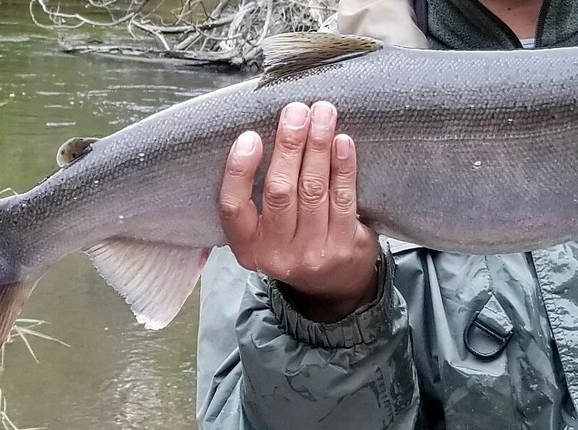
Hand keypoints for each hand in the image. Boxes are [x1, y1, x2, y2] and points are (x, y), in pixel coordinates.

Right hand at [218, 101, 380, 322]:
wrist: (334, 284)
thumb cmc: (294, 240)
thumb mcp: (265, 231)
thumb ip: (258, 195)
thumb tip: (266, 133)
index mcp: (247, 247)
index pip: (233, 207)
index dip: (239, 170)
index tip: (250, 135)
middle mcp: (276, 254)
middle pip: (279, 192)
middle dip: (288, 145)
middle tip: (296, 110)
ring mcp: (312, 253)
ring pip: (313, 190)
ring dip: (318, 146)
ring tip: (322, 113)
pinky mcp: (344, 246)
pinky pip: (343, 198)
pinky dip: (343, 166)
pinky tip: (342, 142)